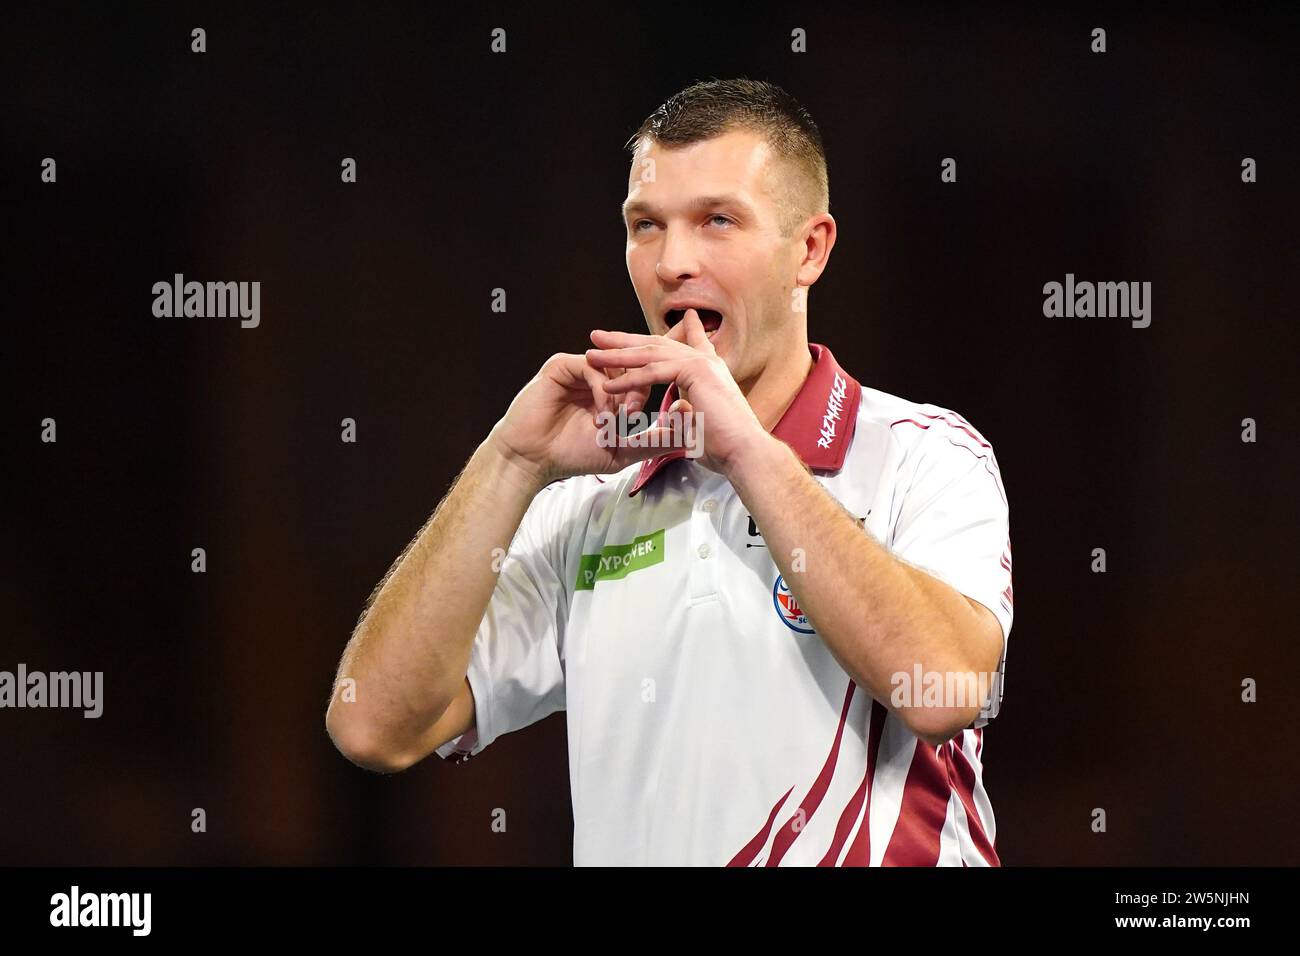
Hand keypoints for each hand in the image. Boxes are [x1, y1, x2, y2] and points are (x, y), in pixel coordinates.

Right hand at [486, 350, 684, 488]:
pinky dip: (603, 389)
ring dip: (626, 390)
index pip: (645, 370)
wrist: (533, 460)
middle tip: (647, 410)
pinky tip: (606, 412)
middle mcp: (597, 372)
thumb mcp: (622, 450)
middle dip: (647, 382)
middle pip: (634, 360)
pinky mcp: (561, 366)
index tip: (675, 401)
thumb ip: (653, 439)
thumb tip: (686, 432)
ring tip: (626, 416)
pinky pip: (592, 367)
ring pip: (616, 364)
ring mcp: (579, 366)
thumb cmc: (572, 455)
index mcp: (611, 386)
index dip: (661, 381)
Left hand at [586, 309, 769, 474]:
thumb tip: (667, 416)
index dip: (662, 336)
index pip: (682, 345)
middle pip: (656, 344)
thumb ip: (680, 415)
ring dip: (618, 355)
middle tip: (597, 337)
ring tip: (592, 355)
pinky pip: (654, 372)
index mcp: (708, 370)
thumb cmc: (724, 447)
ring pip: (650, 354)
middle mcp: (706, 361)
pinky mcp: (696, 372)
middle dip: (624, 340)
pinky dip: (629, 378)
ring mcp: (701, 363)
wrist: (744, 453)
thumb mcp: (696, 424)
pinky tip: (609, 384)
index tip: (656, 326)